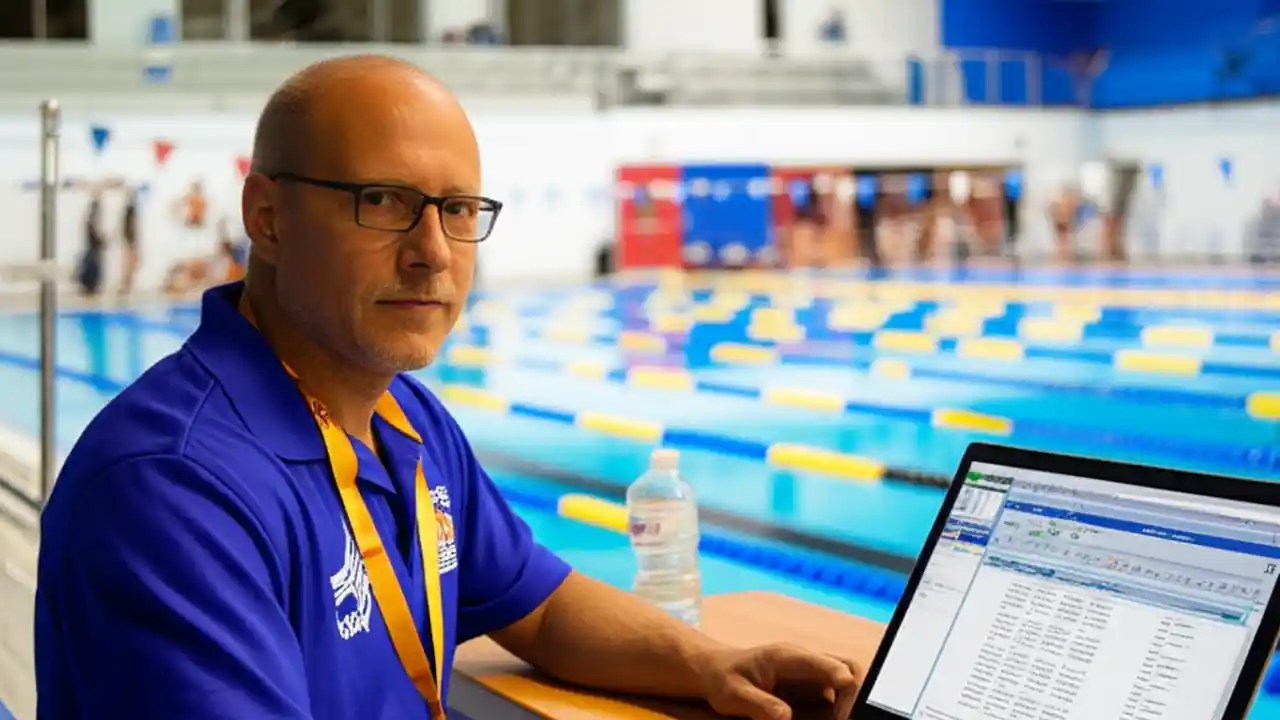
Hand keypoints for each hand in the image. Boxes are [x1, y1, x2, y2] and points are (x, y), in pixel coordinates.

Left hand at [696, 642, 861, 719]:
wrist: (718, 671)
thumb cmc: (723, 680)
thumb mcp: (733, 695)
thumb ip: (759, 705)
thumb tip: (786, 717)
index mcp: (787, 657)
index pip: (824, 663)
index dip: (840, 678)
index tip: (846, 694)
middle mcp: (806, 661)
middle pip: (849, 669)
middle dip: (854, 695)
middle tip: (842, 718)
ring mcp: (811, 673)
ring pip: (847, 684)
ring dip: (847, 705)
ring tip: (836, 717)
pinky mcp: (812, 686)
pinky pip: (836, 697)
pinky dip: (838, 709)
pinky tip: (824, 716)